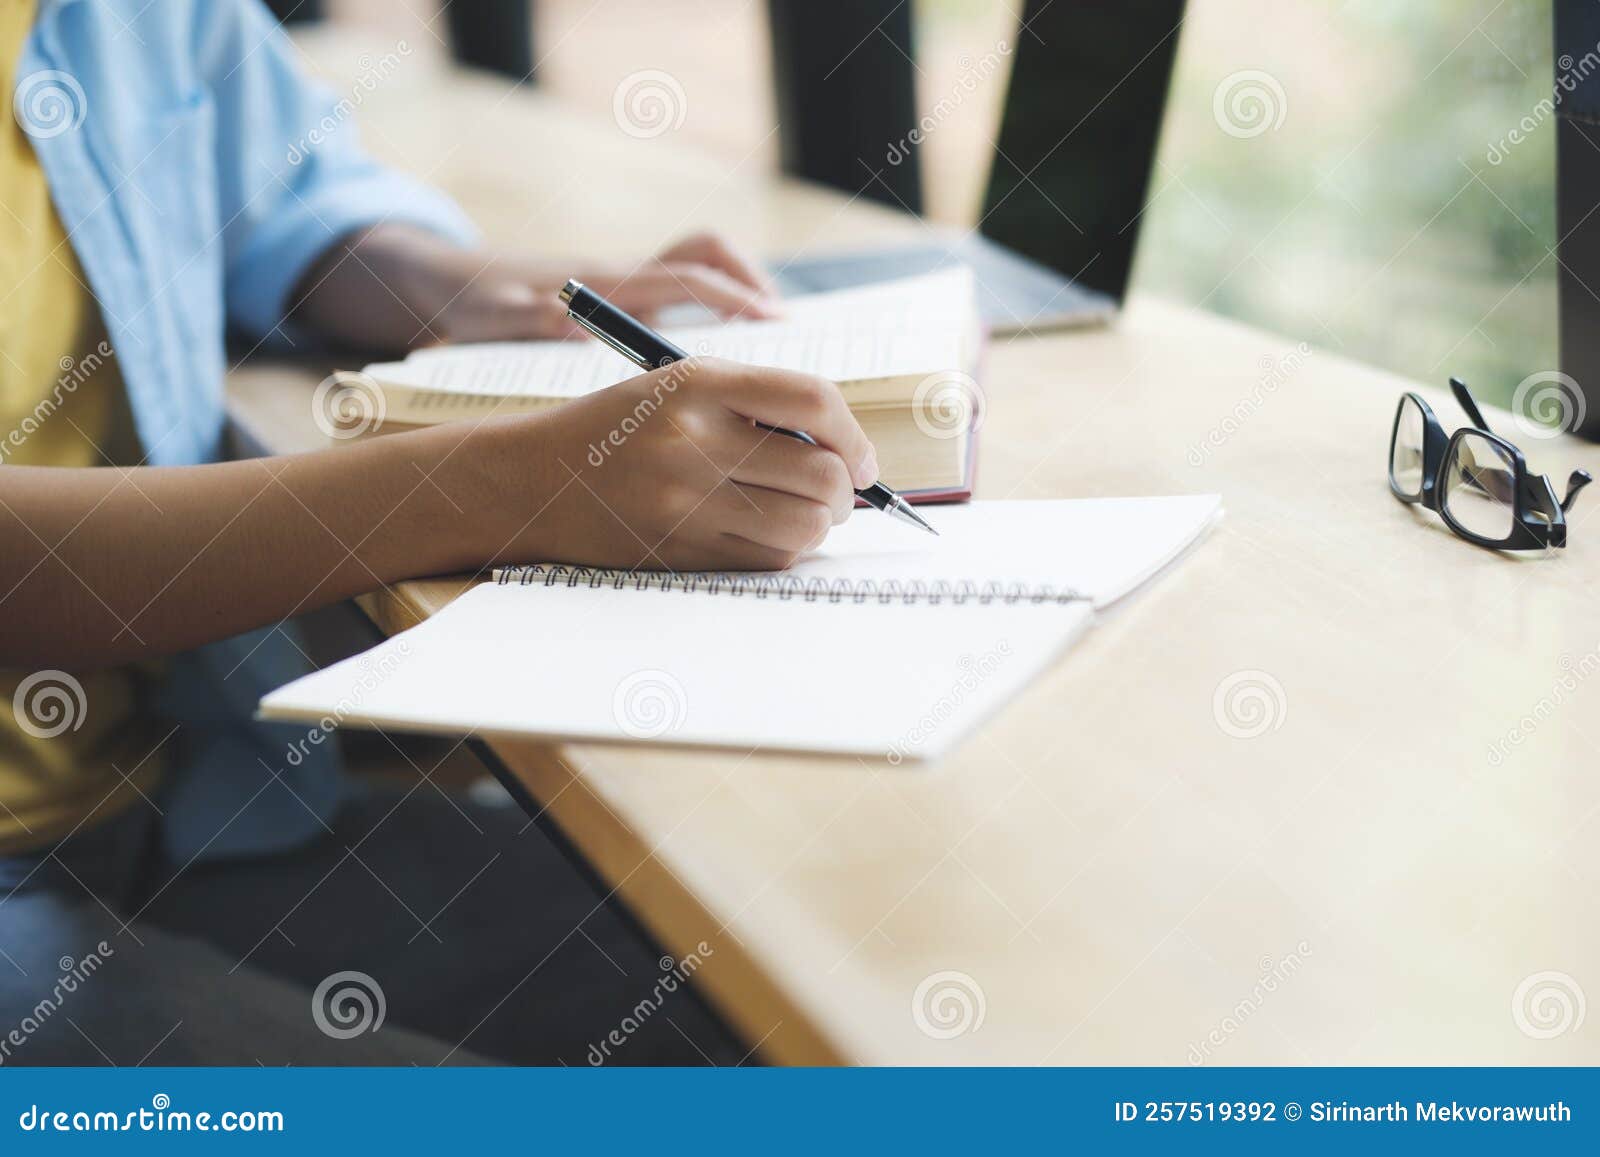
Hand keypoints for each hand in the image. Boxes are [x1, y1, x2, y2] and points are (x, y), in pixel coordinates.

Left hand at [437, 230, 781, 343]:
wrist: (443, 282)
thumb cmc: (470, 302)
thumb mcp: (489, 316)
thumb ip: (523, 317)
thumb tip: (561, 319)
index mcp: (608, 282)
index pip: (689, 277)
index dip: (737, 297)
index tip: (777, 322)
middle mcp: (626, 279)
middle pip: (707, 258)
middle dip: (752, 284)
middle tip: (789, 332)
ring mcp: (626, 292)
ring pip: (699, 278)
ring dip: (737, 301)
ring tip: (771, 354)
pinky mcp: (622, 308)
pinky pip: (681, 306)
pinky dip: (711, 324)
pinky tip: (724, 374)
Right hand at [462, 359, 876, 571]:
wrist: (535, 479)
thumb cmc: (621, 429)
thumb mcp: (680, 386)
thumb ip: (758, 404)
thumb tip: (848, 449)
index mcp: (697, 384)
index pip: (813, 399)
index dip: (854, 433)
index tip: (861, 456)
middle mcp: (692, 441)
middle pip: (821, 472)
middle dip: (846, 486)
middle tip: (838, 489)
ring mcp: (686, 502)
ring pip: (806, 524)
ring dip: (821, 522)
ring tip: (804, 511)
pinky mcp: (681, 550)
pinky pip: (770, 558)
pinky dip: (785, 549)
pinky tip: (765, 531)